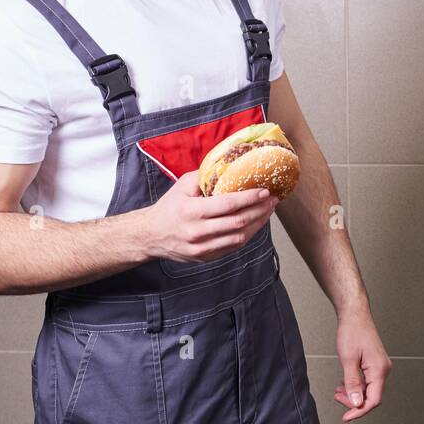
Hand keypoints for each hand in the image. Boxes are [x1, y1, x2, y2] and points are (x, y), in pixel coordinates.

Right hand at [137, 170, 277, 263]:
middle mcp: (197, 232)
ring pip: (239, 237)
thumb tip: (230, 165)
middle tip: (273, 200)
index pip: (228, 205)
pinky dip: (248, 235)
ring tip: (268, 211)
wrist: (150, 236)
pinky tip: (255, 223)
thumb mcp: (182, 186)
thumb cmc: (169, 207)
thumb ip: (205, 177)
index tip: (265, 191)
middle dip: (260, 210)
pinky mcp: (206, 257)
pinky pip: (233, 247)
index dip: (250, 198)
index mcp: (191, 211)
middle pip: (238, 222)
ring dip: (258, 223)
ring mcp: (202, 248)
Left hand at [333, 307, 390, 422]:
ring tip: (338, 392)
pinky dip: (355, 385)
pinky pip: (367, 381)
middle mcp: (383, 369)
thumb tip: (356, 402)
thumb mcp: (348, 360)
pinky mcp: (374, 364)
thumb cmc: (352, 332)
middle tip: (337, 398)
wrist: (355, 315)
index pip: (373, 400)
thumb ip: (352, 383)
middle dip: (353, 402)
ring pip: (368, 389)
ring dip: (353, 394)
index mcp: (379, 370)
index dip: (359, 411)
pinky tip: (344, 384)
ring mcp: (379, 366)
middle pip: (371, 396)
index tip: (346, 417)